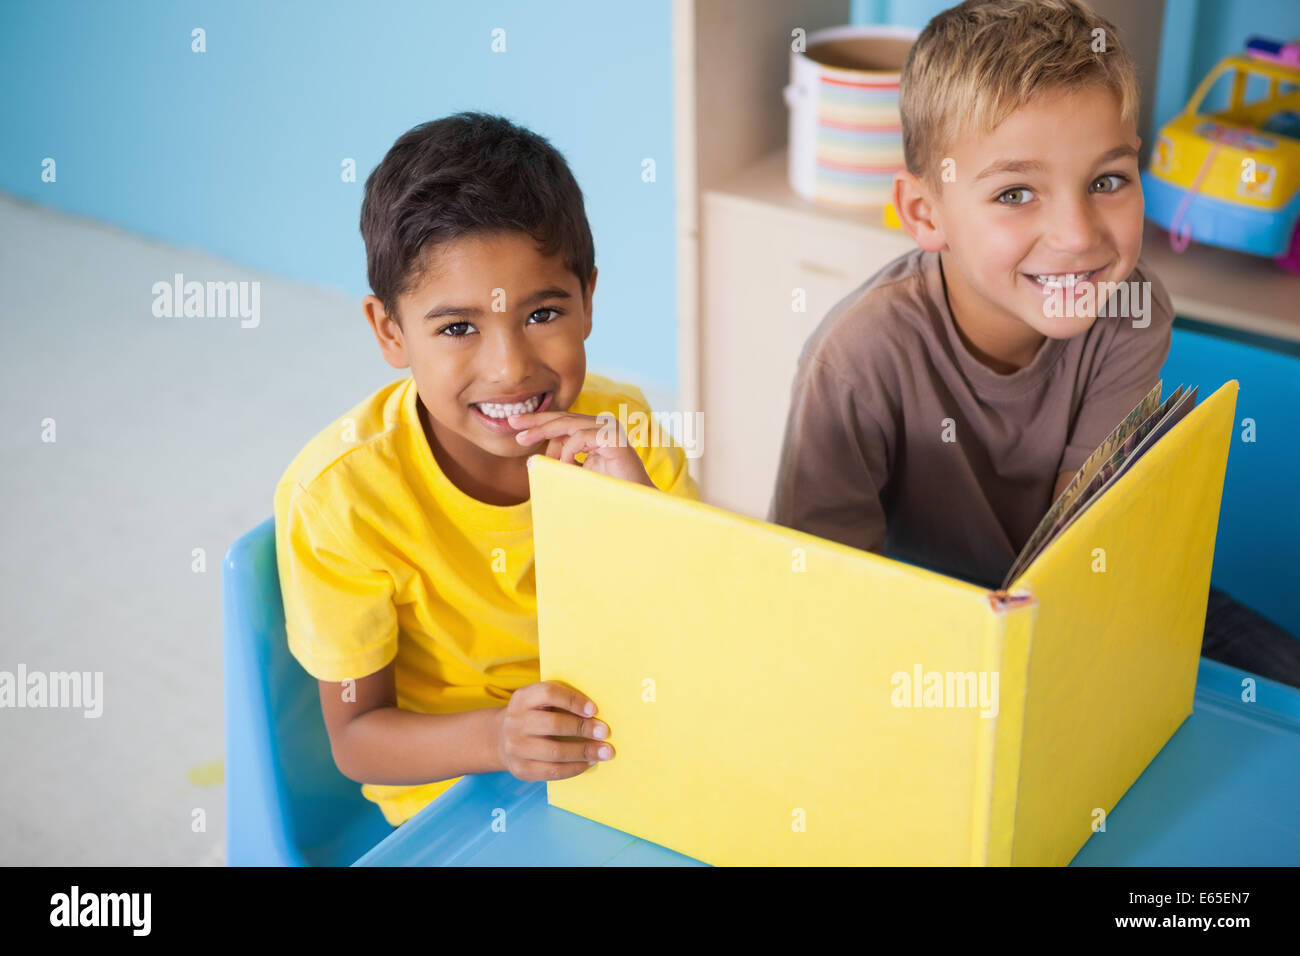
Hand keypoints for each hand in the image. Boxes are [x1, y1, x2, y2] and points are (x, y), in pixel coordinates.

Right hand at [494, 681, 613, 781]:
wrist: (501, 738)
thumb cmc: (534, 715)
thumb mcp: (539, 700)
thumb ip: (561, 700)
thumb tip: (596, 713)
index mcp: (523, 698)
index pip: (549, 693)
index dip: (573, 700)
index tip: (594, 710)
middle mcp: (516, 721)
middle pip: (553, 724)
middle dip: (583, 728)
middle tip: (605, 732)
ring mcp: (516, 747)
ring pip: (555, 751)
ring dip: (584, 751)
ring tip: (604, 752)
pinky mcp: (520, 769)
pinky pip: (552, 771)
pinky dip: (574, 768)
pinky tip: (588, 762)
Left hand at [510, 409, 654, 487]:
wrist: (635, 507)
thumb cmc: (607, 492)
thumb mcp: (577, 473)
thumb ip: (561, 461)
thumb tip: (535, 459)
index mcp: (594, 431)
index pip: (563, 421)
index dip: (538, 423)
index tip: (516, 428)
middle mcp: (603, 426)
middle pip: (563, 417)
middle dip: (535, 420)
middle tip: (511, 422)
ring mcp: (610, 430)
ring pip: (568, 424)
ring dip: (544, 434)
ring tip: (523, 441)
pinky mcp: (613, 439)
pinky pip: (580, 438)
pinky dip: (567, 452)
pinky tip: (566, 466)